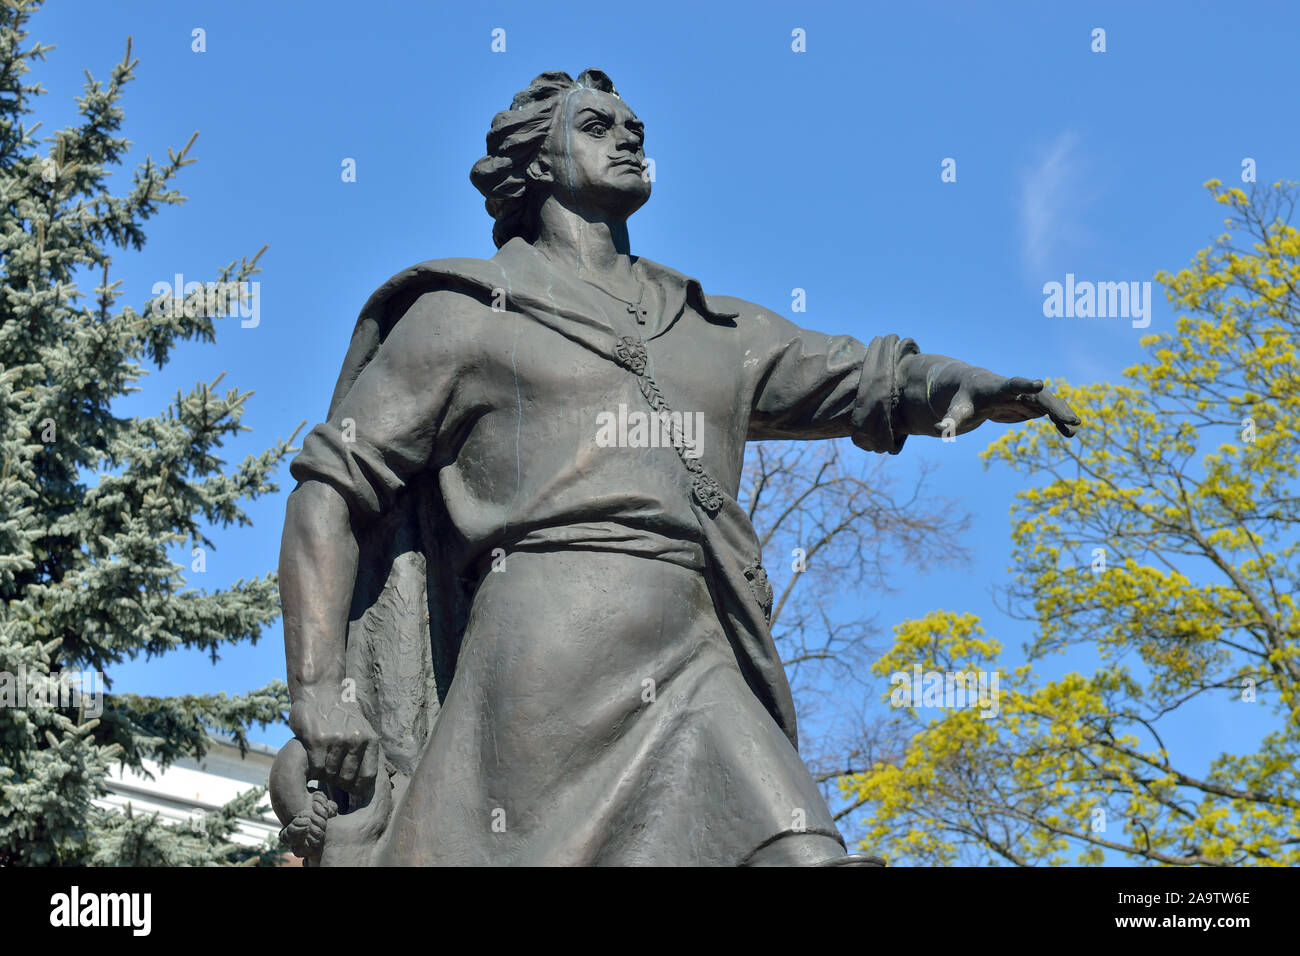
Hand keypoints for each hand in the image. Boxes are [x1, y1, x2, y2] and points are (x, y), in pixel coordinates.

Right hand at [288, 688, 379, 792]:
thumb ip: (363, 748)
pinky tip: (311, 761)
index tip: (350, 796)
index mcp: (369, 739)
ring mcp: (337, 740)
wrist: (320, 689)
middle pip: (347, 779)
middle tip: (330, 779)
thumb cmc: (339, 714)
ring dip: (324, 775)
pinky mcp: (317, 740)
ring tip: (321, 767)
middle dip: (338, 782)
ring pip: (330, 774)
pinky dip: (313, 770)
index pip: (367, 776)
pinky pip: (317, 768)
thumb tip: (364, 783)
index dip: (358, 790)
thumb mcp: (360, 727)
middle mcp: (356, 740)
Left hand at [919, 360, 1079, 438]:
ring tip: (1074, 429)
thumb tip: (939, 431)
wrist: (973, 389)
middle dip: (1054, 407)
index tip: (1039, 384)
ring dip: (1062, 414)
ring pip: (1048, 403)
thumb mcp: (956, 411)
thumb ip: (950, 421)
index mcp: (997, 388)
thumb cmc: (963, 399)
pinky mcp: (1029, 405)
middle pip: (1038, 396)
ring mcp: (1025, 396)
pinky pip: (1048, 412)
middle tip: (1071, 420)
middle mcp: (1016, 389)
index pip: (1013, 385)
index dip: (1025, 385)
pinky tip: (1069, 434)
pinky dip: (1058, 421)